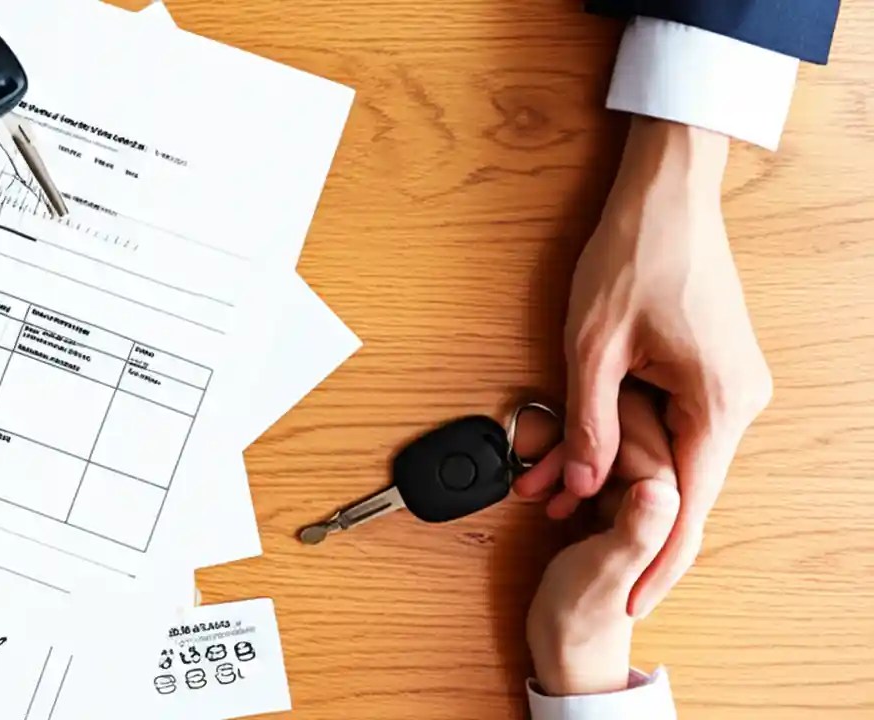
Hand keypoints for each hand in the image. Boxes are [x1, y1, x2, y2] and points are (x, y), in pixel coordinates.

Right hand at [525, 387, 678, 695]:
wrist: (565, 646)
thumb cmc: (584, 618)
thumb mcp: (603, 571)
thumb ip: (637, 530)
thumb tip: (659, 484)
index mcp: (667, 514)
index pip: (650, 445)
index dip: (606, 434)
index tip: (566, 438)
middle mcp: (658, 503)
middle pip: (628, 440)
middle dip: (581, 445)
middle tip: (544, 459)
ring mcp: (635, 504)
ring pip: (606, 451)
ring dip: (566, 460)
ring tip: (534, 480)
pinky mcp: (612, 506)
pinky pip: (589, 470)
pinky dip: (560, 474)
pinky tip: (539, 490)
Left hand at [528, 117, 772, 616]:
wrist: (666, 193)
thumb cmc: (634, 255)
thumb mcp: (594, 348)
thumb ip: (589, 426)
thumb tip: (583, 487)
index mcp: (717, 402)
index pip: (688, 507)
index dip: (658, 559)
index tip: (634, 602)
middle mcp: (737, 401)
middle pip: (678, 484)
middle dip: (616, 509)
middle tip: (562, 530)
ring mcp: (728, 384)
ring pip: (666, 451)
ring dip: (611, 470)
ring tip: (549, 483)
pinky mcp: (711, 369)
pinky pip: (669, 421)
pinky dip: (624, 437)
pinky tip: (579, 444)